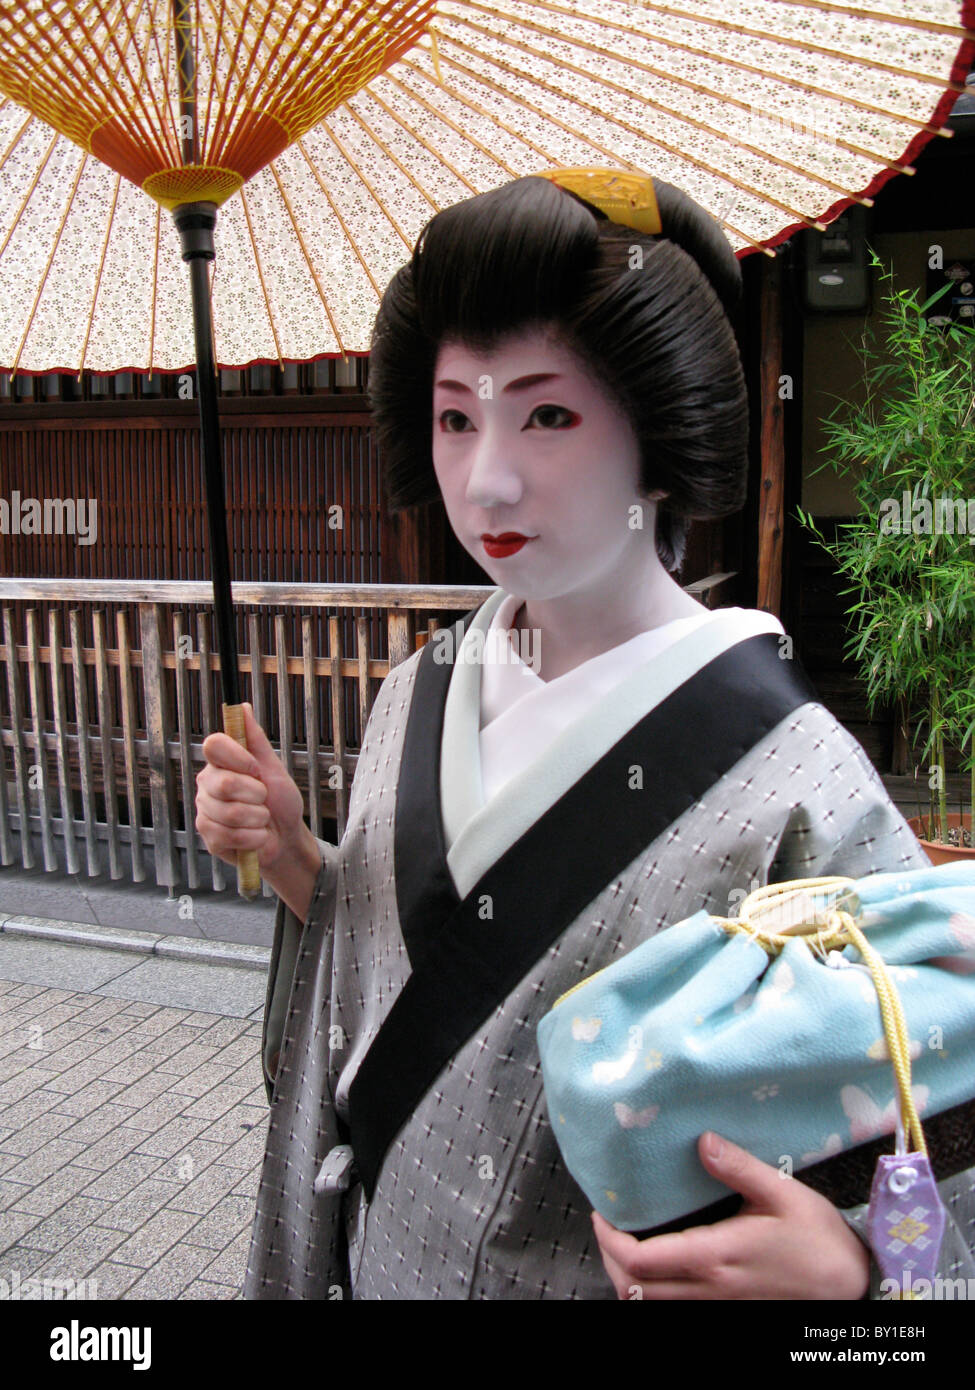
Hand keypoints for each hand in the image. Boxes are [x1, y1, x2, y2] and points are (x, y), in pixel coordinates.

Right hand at [195, 702, 305, 874]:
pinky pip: (232, 835)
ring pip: (231, 813)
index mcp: (220, 763)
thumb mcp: (273, 767)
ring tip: (261, 819)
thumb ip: (255, 739)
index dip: (238, 758)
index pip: (213, 745)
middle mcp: (207, 785)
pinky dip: (254, 837)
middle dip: (257, 794)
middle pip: (225, 783)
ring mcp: (205, 812)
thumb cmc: (280, 802)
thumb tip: (242, 707)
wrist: (286, 837)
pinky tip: (256, 835)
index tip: (256, 769)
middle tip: (264, 799)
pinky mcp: (209, 838)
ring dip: (259, 818)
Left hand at [592, 1131, 870, 1300]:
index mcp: (716, 1256)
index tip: (603, 1209)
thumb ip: (738, 1167)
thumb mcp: (782, 1191)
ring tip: (625, 1240)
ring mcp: (717, 1305)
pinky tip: (658, 1261)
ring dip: (627, 1276)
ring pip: (649, 1303)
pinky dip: (651, 1288)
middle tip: (607, 1223)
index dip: (609, 1237)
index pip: (640, 1260)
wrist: (850, 1283)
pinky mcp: (726, 1311)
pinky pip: (672, 1307)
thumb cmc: (818, 1237)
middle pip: (633, 1288)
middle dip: (609, 1257)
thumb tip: (703, 1141)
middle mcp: (710, 1288)